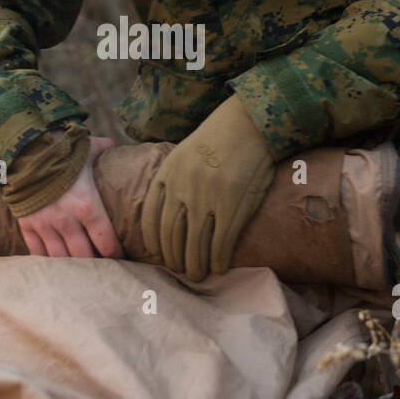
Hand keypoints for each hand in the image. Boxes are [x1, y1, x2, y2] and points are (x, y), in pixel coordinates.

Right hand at [17, 136, 123, 259]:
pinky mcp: (27, 225)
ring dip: (70, 266)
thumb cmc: (60, 149)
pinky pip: (38, 252)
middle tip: (99, 267)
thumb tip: (114, 144)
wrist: (23, 148)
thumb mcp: (87, 149)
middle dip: (93, 265)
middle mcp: (67, 221)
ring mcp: (45, 225)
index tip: (119, 257)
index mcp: (88, 206)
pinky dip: (47, 260)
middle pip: (84, 257)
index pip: (107, 243)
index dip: (115, 254)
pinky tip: (54, 263)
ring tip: (78, 269)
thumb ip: (103, 150)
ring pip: (61, 259)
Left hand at [141, 96, 274, 281]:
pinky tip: (220, 266)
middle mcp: (183, 189)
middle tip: (179, 269)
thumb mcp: (182, 154)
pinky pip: (221, 242)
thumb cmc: (218, 139)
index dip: (153, 241)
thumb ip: (172, 180)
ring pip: (194, 244)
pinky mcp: (232, 206)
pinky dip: (218, 259)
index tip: (157, 253)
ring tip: (197, 274)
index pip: (151, 217)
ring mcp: (207, 199)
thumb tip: (167, 211)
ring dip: (195, 265)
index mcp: (168, 174)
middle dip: (173, 258)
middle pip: (171, 235)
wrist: (248, 124)